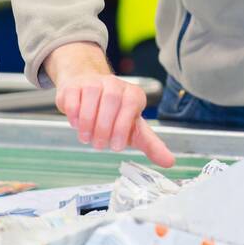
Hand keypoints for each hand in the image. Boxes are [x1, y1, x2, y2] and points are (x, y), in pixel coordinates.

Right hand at [55, 73, 175, 167]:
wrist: (89, 94)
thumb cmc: (114, 115)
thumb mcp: (133, 130)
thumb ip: (151, 144)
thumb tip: (170, 162)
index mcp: (133, 94)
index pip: (131, 105)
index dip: (123, 126)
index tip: (116, 147)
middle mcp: (115, 84)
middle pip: (111, 100)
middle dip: (104, 127)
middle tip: (99, 145)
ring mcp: (94, 82)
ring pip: (91, 97)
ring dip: (87, 122)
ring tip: (87, 137)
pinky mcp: (75, 85)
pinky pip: (74, 97)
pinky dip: (74, 114)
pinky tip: (76, 124)